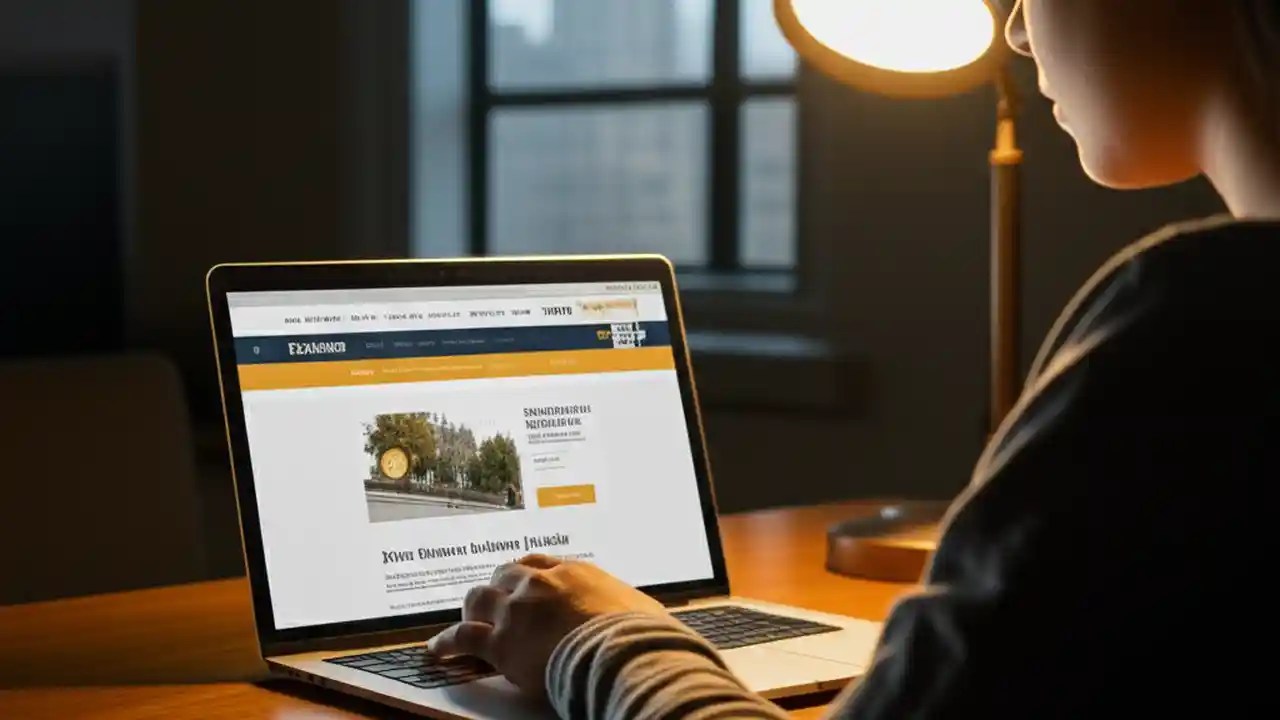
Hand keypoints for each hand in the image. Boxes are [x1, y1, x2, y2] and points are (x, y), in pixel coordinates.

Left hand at [428, 554, 666, 697]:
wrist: (620, 653)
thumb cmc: (639, 635)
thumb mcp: (640, 608)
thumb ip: (628, 607)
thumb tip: (646, 618)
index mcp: (574, 573)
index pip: (541, 564)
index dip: (528, 573)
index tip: (525, 581)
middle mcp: (540, 584)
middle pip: (506, 575)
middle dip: (498, 587)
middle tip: (495, 601)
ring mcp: (517, 611)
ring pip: (479, 597)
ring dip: (472, 608)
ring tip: (467, 618)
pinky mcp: (501, 641)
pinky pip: (463, 637)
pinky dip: (447, 643)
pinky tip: (438, 648)